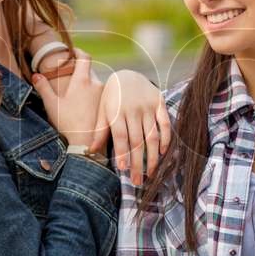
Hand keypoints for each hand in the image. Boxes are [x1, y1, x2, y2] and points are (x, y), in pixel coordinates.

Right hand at [32, 51, 105, 148]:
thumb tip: (35, 75)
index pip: (85, 57)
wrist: (85, 143)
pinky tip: (85, 104)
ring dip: (86, 82)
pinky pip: (100, 93)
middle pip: (89, 70)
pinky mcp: (107, 106)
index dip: (78, 51)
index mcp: (82, 81)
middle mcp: (96, 84)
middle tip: (69, 73)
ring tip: (76, 91)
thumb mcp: (51, 104)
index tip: (72, 52)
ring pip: (95, 82)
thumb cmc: (68, 123)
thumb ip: (43, 87)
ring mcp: (103, 95)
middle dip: (80, 69)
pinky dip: (92, 93)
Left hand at [96, 70, 172, 184]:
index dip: (122, 152)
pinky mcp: (160, 104)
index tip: (123, 169)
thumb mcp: (103, 110)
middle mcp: (133, 110)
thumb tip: (89, 151)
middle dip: (137, 162)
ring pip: (152, 136)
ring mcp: (148, 107)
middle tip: (137, 181)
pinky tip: (162, 153)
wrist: (129, 75)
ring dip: (152, 156)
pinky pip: (164, 124)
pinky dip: (165, 138)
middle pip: (137, 140)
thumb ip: (99, 130)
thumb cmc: (112, 97)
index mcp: (116, 111)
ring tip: (150, 173)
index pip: (120, 136)